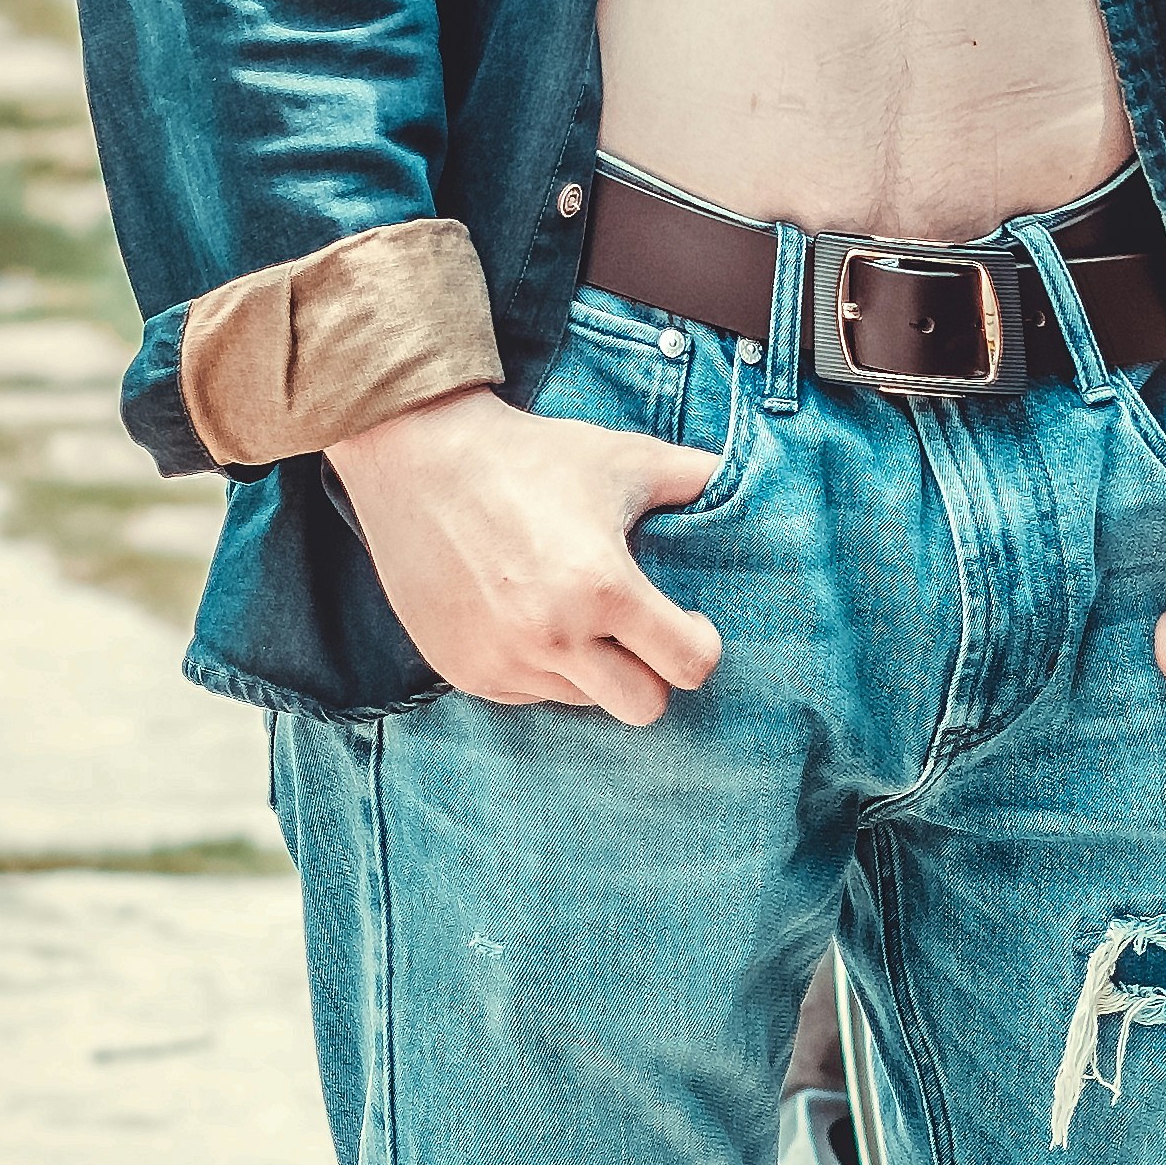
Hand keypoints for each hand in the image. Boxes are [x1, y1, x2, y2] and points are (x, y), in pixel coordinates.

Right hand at [328, 383, 722, 722]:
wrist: (417, 458)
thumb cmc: (527, 456)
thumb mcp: (622, 458)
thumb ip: (695, 478)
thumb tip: (747, 483)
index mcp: (602, 587)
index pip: (689, 666)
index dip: (700, 646)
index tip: (688, 623)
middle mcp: (552, 637)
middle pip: (644, 708)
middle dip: (653, 674)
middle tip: (639, 632)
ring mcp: (504, 661)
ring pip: (582, 701)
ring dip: (590, 669)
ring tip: (572, 611)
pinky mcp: (464, 670)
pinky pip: (527, 693)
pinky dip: (538, 666)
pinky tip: (525, 614)